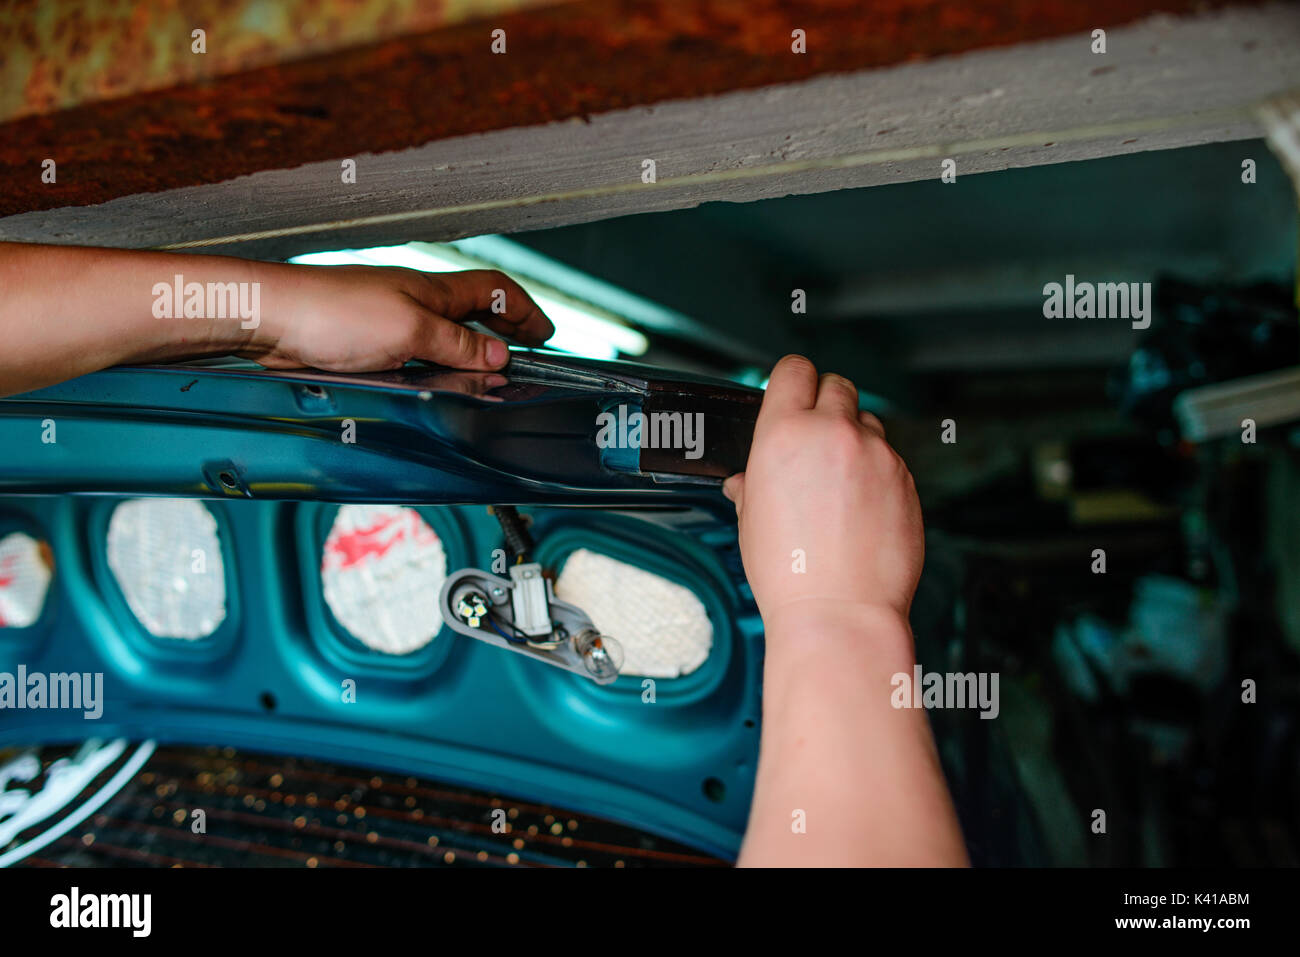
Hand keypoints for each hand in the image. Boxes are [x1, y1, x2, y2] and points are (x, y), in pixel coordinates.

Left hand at [244, 263, 553, 371]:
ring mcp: (390, 322)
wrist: (270, 320)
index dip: (523, 309)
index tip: (545, 331)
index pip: (494, 290)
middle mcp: (414, 302)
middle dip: (504, 327)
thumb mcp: (410, 331)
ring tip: (489, 374)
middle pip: (474, 311)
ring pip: (445, 335)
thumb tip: (497, 356)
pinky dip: (438, 367)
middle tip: (527, 347)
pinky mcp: (366, 344)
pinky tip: (436, 383)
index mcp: (432, 290)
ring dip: (471, 351)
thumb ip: (457, 345)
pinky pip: (417, 355)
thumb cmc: (331, 312)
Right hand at [723, 354, 923, 623]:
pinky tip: (863, 507)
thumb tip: (745, 482)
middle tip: (816, 440)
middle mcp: (833, 433)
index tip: (793, 395)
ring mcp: (876, 453)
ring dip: (855, 438)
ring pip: (868, 421)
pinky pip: (890, 458)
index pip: (794, 370)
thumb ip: (751, 485)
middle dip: (826, 406)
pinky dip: (877, 472)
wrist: (839, 611)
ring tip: (841, 482)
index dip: (792, 382)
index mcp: (784, 434)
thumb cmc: (790, 573)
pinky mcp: (905, 477)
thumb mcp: (751, 521)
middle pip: (836, 385)